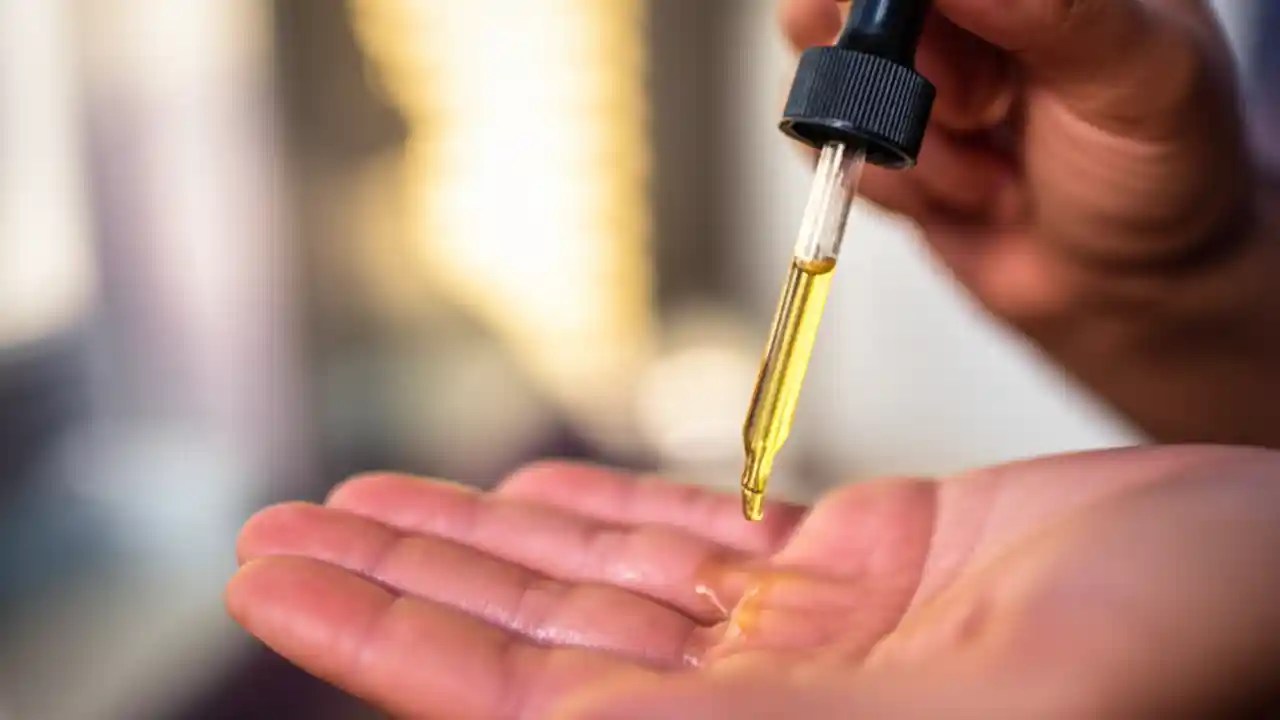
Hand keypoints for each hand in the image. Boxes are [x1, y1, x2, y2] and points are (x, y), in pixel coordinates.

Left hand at [228, 448, 1279, 717]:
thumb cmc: (1200, 659)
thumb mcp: (992, 710)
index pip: (535, 706)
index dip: (394, 641)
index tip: (288, 581)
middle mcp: (782, 718)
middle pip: (541, 639)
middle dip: (403, 582)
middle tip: (284, 531)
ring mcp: (823, 641)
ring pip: (606, 579)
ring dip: (479, 534)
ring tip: (368, 499)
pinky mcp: (873, 567)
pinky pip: (706, 535)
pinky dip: (610, 506)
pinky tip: (529, 494)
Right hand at [782, 1, 1279, 445]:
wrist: (1132, 287)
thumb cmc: (1162, 172)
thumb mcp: (1139, 75)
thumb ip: (1053, 7)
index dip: (896, 1)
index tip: (913, 39)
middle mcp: (961, 10)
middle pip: (851, 6)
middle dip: (912, 77)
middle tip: (988, 113)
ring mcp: (914, 69)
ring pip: (831, 79)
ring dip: (908, 145)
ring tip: (990, 168)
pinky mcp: (879, 136)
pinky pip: (825, 147)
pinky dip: (891, 187)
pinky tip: (965, 194)